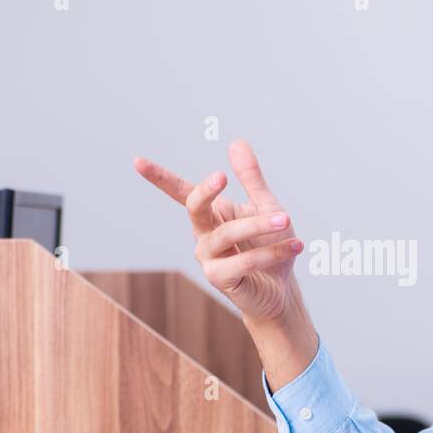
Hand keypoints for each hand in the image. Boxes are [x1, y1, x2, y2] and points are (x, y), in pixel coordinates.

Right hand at [133, 140, 303, 323]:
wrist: (282, 290)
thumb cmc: (271, 246)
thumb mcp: (266, 206)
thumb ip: (251, 178)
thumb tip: (236, 143)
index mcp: (213, 214)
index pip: (181, 192)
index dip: (159, 178)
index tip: (137, 162)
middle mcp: (204, 234)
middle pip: (194, 208)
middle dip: (205, 191)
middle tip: (221, 176)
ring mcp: (209, 258)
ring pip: (226, 234)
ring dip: (258, 224)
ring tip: (285, 219)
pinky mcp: (220, 279)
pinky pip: (244, 262)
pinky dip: (271, 252)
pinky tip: (295, 245)